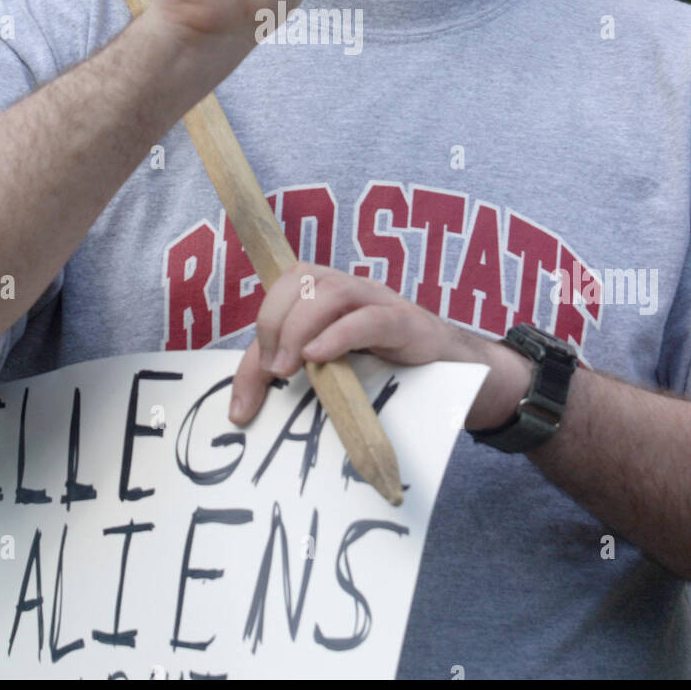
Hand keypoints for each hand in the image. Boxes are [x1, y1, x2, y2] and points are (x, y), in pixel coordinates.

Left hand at [228, 261, 532, 430]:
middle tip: (273, 371)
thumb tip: (239, 411)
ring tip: (291, 368)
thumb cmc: (384, 366)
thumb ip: (287, 375)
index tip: (253, 386)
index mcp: (324, 292)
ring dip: (301, 328)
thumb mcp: (329, 369)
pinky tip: (321, 357)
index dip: (259, 329)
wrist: (451, 371)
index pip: (280, 290)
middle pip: (300, 278)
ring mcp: (378, 300)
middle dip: (275, 322)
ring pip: (331, 292)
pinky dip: (340, 334)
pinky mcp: (406, 322)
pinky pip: (370, 318)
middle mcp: (349, 287)